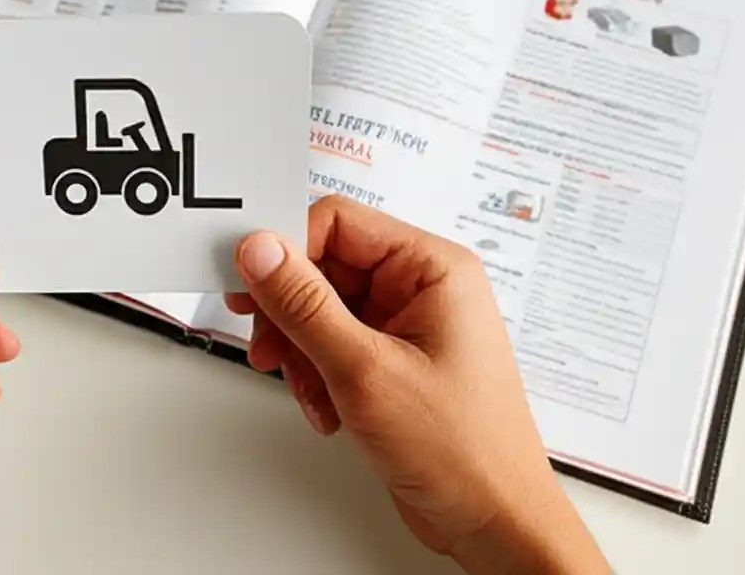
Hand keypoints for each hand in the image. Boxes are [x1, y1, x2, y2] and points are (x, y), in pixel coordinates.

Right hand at [226, 196, 608, 574]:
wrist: (494, 522)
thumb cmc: (464, 451)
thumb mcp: (365, 371)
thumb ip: (304, 306)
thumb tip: (261, 251)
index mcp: (433, 268)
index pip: (338, 221)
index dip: (287, 248)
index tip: (250, 282)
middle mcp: (423, 287)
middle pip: (324, 266)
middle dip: (289, 311)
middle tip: (267, 344)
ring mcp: (409, 324)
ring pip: (322, 308)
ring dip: (300, 349)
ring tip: (308, 388)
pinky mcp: (394, 358)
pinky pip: (334, 343)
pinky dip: (317, 372)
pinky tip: (326, 406)